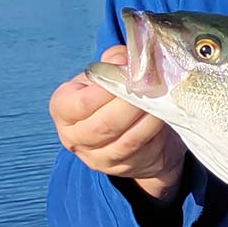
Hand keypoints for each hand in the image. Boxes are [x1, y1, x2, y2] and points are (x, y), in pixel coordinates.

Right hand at [49, 46, 186, 201]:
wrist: (125, 131)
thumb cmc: (110, 97)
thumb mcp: (103, 77)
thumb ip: (111, 63)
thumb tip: (124, 59)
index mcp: (63, 110)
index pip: (78, 104)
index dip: (104, 90)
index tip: (127, 75)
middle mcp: (76, 139)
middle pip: (104, 125)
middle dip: (131, 103)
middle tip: (151, 86)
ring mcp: (100, 158)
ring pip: (127, 140)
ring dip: (148, 117)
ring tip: (162, 98)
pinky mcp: (125, 167)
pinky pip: (144, 148)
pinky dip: (156, 130)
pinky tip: (165, 114)